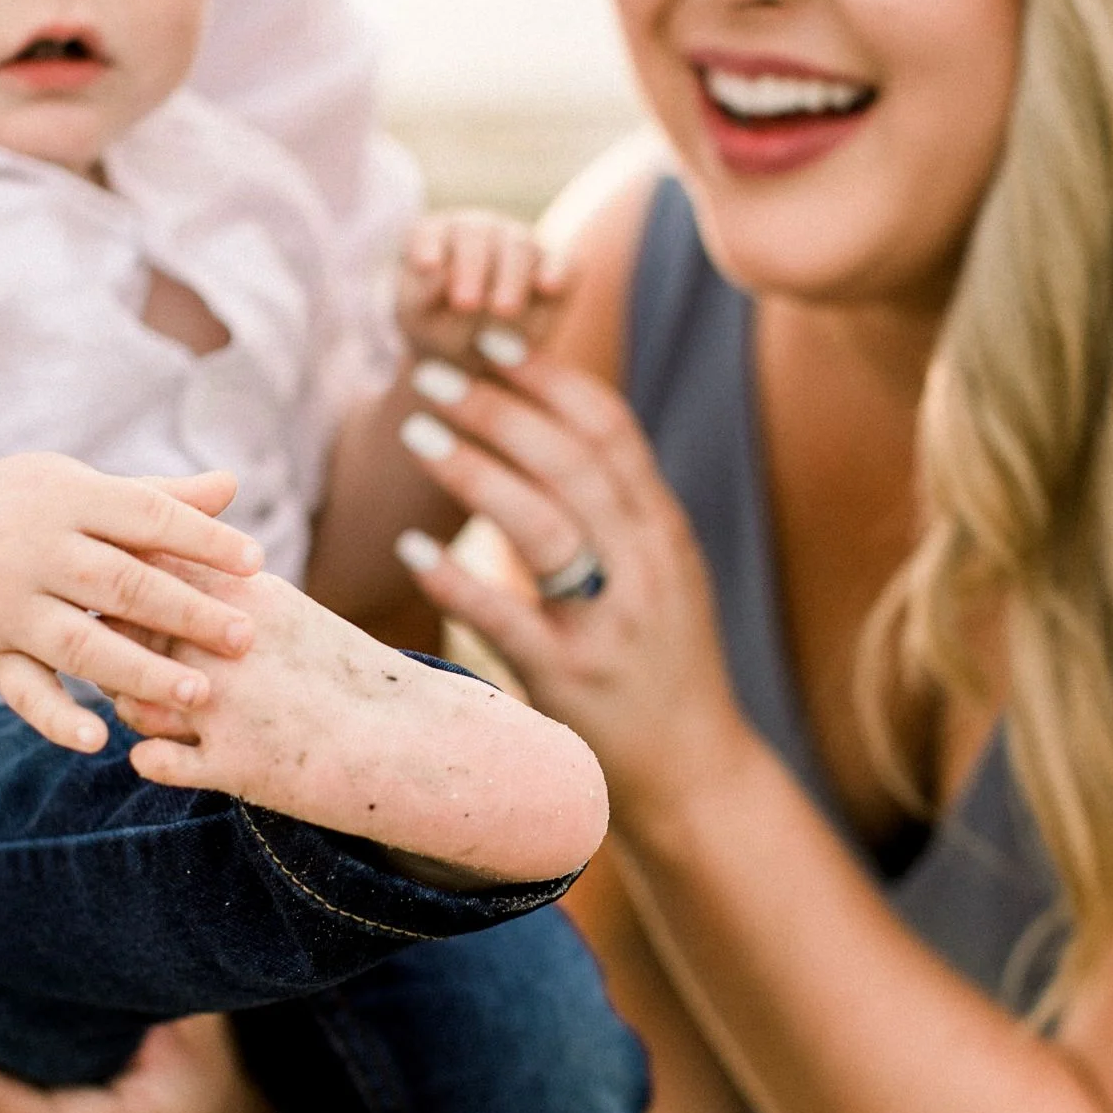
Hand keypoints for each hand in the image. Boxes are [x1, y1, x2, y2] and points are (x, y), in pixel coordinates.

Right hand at [0, 457, 265, 753]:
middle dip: (185, 612)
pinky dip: (57, 719)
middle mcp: (34, 552)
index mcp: (69, 501)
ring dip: (138, 671)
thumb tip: (233, 484)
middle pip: (119, 585)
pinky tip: (99, 740)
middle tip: (245, 639)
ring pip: (79, 644)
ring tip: (197, 695)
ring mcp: (7, 607)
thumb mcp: (82, 489)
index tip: (256, 563)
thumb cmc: (28, 509)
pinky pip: (24, 691)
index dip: (201, 540)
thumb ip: (157, 497)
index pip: (144, 517)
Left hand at [388, 351, 754, 811]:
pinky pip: (509, 618)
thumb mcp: (660, 574)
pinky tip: (415, 547)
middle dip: (500, 408)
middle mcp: (646, 566)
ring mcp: (612, 622)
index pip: (610, 430)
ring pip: (544, 525)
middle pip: (570, 462)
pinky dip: (458, 578)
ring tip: (418, 433)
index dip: (551, 378)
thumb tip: (547, 432)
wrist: (698, 771)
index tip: (495, 341)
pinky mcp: (574, 679)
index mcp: (664, 531)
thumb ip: (616, 511)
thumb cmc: (665, 665)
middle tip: (437, 374)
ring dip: (475, 471)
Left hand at [397, 209, 568, 372]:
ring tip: (503, 311)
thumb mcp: (422, 320)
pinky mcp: (552, 264)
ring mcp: (517, 242)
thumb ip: (426, 297)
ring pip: (518, 246)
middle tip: (465, 304)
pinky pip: (557, 261)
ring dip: (510, 277)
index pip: (429, 232)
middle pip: (476, 236)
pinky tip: (548, 287)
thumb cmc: (438, 329)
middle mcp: (478, 230)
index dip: (428, 245)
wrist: (479, 351)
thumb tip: (442, 276)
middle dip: (471, 268)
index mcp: (436, 235)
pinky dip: (554, 270)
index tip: (425, 267)